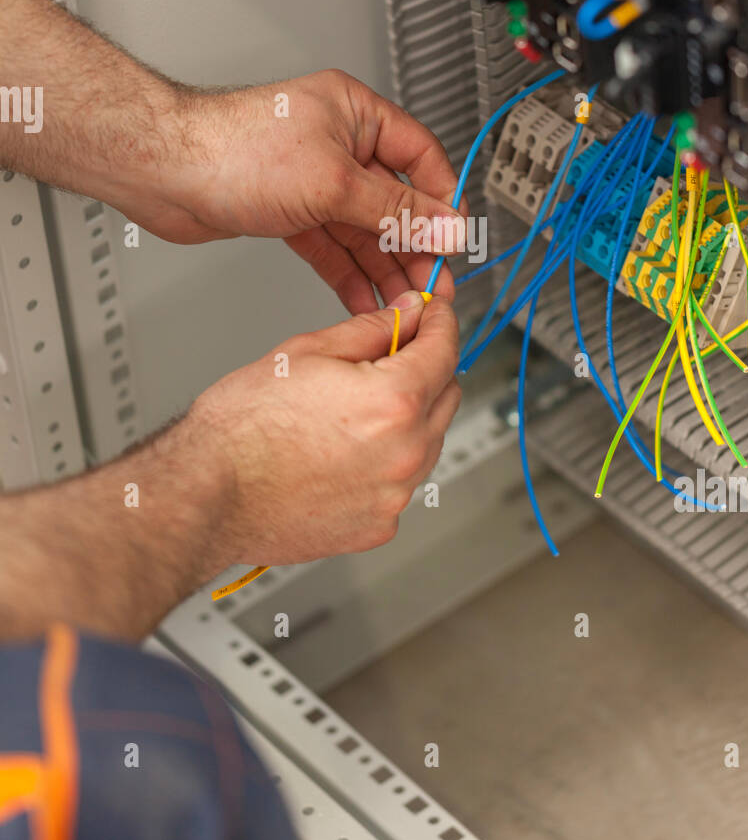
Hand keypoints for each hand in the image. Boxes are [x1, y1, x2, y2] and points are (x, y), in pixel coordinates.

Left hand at [131, 70, 466, 311]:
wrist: (165, 171)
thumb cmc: (233, 149)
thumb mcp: (334, 182)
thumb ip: (396, 209)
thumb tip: (445, 226)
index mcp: (356, 113)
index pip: (421, 156)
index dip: (440, 200)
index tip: (452, 239)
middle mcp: (337, 143)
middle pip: (394, 200)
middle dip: (413, 245)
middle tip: (432, 284)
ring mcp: (312, 178)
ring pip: (362, 229)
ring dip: (384, 268)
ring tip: (403, 304)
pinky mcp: (289, 211)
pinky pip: (332, 246)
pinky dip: (348, 273)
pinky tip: (365, 299)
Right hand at [194, 292, 460, 565]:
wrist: (208, 492)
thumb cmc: (243, 426)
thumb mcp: (309, 351)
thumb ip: (372, 329)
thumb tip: (406, 314)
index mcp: (394, 401)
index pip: (445, 349)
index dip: (441, 321)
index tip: (434, 313)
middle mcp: (405, 453)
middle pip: (447, 396)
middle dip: (427, 369)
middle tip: (389, 356)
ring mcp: (394, 496)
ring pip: (428, 443)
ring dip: (409, 419)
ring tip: (353, 411)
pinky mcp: (377, 527)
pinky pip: (401, 484)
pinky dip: (386, 464)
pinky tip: (345, 452)